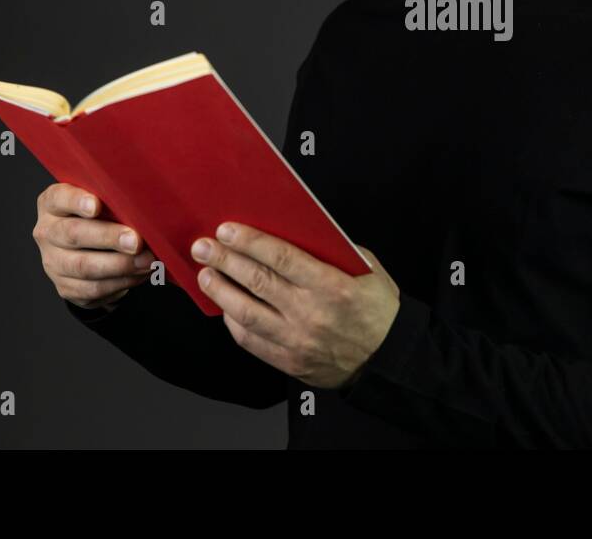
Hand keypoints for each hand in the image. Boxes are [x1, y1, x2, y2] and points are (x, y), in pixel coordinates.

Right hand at [33, 183, 156, 308]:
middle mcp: (47, 232)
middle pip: (73, 234)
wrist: (89, 249)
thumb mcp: (104, 201)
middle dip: (108, 238)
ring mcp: (53, 262)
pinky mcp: (65, 287)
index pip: (58, 198)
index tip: (96, 206)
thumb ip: (116, 200)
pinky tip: (140, 274)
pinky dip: (120, 282)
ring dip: (120, 266)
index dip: (76, 202)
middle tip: (136, 241)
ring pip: (83, 267)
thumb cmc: (102, 216)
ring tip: (147, 261)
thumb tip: (147, 209)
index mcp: (52, 204)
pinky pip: (92, 289)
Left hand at [190, 223, 399, 388]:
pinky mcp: (288, 360)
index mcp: (332, 286)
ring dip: (221, 291)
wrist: (387, 360)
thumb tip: (300, 233)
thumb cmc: (378, 312)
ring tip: (206, 275)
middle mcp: (310, 313)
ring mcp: (296, 340)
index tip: (228, 230)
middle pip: (257, 281)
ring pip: (246, 312)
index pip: (281, 257)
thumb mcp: (369, 270)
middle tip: (204, 247)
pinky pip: (251, 341)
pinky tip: (225, 307)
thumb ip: (336, 251)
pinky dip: (233, 322)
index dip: (250, 242)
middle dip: (225, 260)